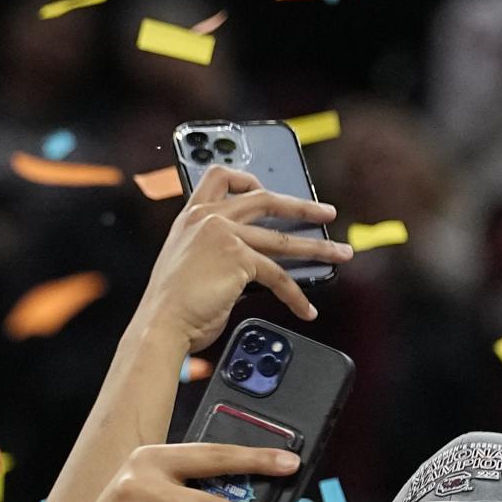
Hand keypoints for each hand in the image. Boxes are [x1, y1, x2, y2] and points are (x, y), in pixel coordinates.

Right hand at [139, 167, 346, 350]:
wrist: (161, 323)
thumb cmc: (170, 304)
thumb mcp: (189, 263)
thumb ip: (217, 251)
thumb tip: (254, 262)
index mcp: (190, 217)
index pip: (220, 177)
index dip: (248, 179)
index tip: (265, 187)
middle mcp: (207, 219)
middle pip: (264, 199)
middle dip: (302, 206)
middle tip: (325, 213)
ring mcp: (224, 235)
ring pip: (283, 238)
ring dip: (318, 247)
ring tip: (340, 253)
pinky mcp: (240, 259)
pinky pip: (278, 276)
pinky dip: (295, 295)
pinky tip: (305, 308)